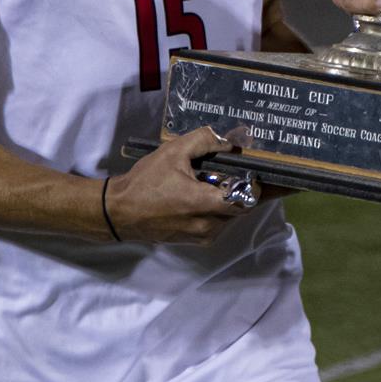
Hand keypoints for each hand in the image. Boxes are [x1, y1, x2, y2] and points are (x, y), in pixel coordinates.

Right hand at [105, 126, 253, 244]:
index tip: (262, 170)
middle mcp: (208, 225)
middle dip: (245, 188)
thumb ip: (204, 141)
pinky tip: (206, 191)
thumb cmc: (145, 182)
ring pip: (230, 215)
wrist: (119, 212)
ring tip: (218, 178)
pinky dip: (219, 208)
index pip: (247, 199)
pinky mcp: (195, 240)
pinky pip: (218, 223)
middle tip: (243, 169)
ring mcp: (201, 236)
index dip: (258, 185)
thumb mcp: (174, 152)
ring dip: (230, 198)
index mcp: (204, 204)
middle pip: (242, 207)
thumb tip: (230, 142)